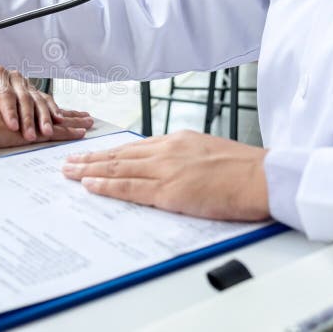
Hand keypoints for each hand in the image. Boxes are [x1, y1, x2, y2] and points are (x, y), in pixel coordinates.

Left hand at [0, 65, 93, 140]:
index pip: (6, 94)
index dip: (10, 111)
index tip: (12, 126)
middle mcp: (14, 77)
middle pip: (24, 98)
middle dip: (28, 119)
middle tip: (30, 136)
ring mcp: (25, 84)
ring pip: (38, 100)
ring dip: (44, 117)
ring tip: (47, 132)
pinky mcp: (33, 91)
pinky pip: (46, 100)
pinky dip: (53, 110)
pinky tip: (59, 120)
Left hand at [62, 130, 269, 220]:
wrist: (265, 177)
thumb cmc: (245, 168)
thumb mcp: (208, 150)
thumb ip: (184, 155)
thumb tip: (169, 164)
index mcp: (176, 141)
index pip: (133, 147)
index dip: (109, 152)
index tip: (91, 154)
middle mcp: (166, 151)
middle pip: (119, 155)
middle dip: (90, 158)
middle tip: (67, 161)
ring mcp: (166, 170)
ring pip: (118, 168)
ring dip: (89, 170)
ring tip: (69, 172)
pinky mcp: (170, 191)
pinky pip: (130, 188)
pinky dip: (107, 186)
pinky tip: (90, 185)